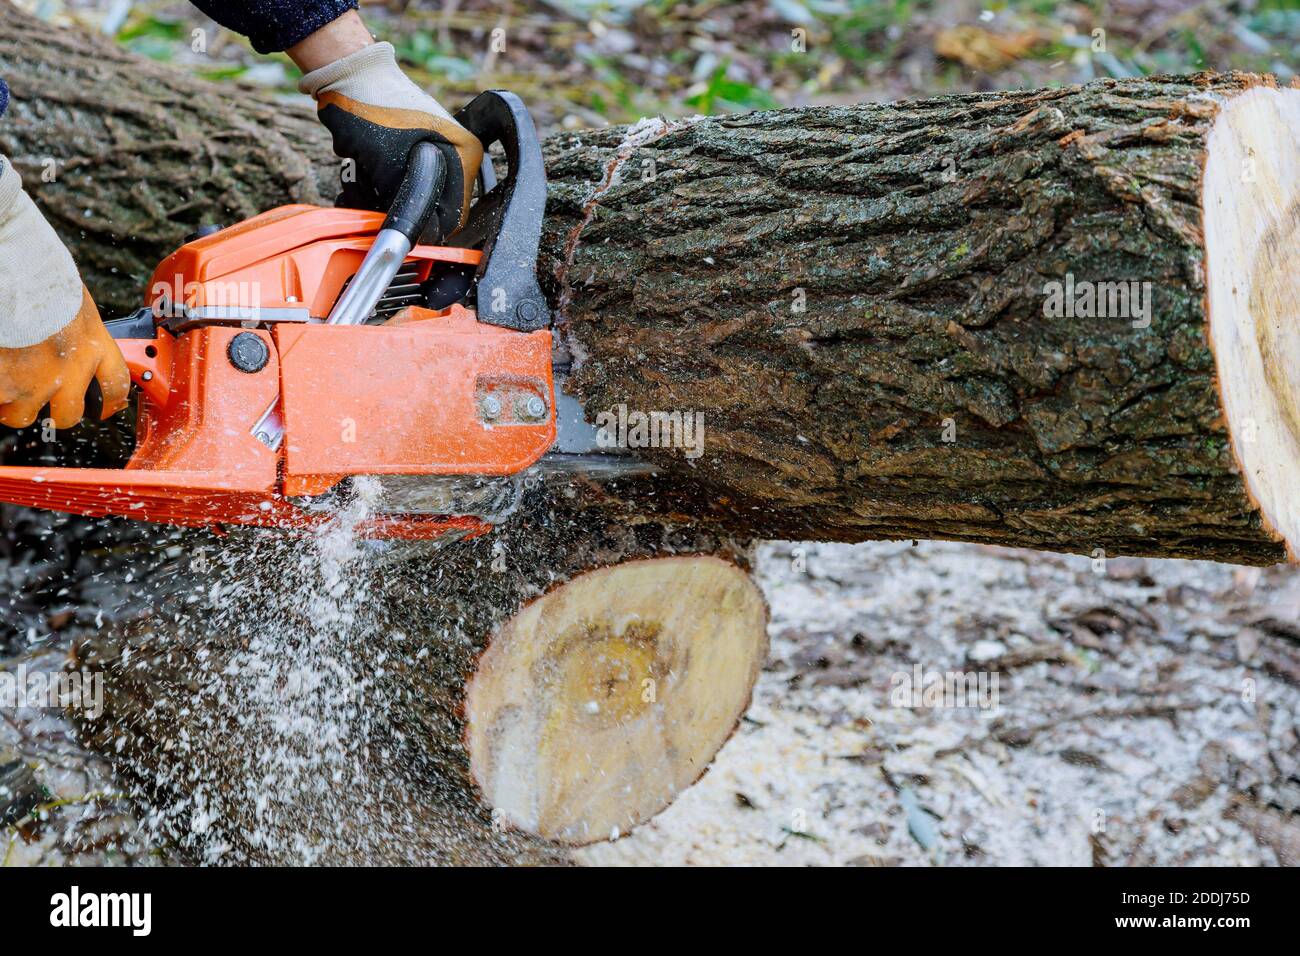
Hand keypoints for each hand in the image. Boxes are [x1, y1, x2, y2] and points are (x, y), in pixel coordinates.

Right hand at [0, 287, 129, 429]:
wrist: (13, 273)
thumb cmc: (38, 275)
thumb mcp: (70, 300)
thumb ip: (72, 327)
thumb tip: (64, 331)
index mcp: (92, 343)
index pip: (115, 385)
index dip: (109, 401)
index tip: (103, 407)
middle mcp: (70, 369)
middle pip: (68, 415)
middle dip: (52, 411)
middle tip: (34, 396)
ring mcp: (35, 382)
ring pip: (22, 414)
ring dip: (11, 402)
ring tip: (4, 377)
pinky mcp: (3, 386)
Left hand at [291, 13, 481, 239]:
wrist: (347, 73)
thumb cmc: (372, 107)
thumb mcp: (388, 166)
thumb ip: (402, 206)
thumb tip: (405, 239)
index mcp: (465, 155)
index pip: (453, 216)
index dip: (422, 228)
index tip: (393, 228)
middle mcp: (455, 157)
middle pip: (427, 208)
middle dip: (393, 208)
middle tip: (367, 196)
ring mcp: (431, 155)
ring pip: (406, 200)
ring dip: (377, 197)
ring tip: (357, 177)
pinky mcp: (408, 155)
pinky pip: (394, 186)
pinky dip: (373, 186)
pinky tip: (357, 172)